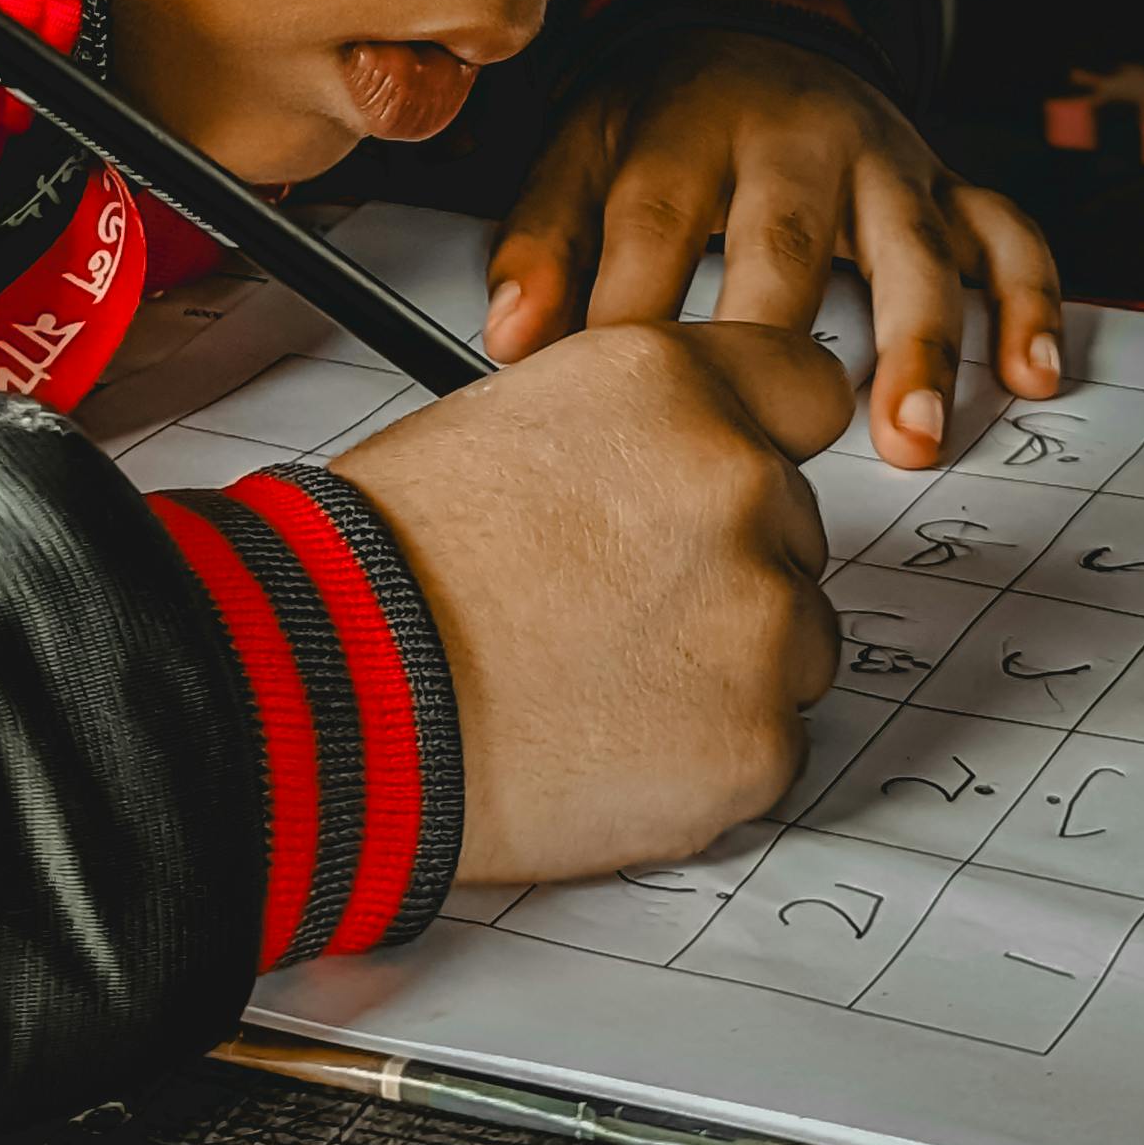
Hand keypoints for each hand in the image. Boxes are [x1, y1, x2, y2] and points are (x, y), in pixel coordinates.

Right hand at [341, 322, 841, 883]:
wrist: (339, 690)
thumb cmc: (388, 565)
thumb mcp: (511, 420)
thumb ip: (635, 431)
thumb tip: (685, 462)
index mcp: (670, 385)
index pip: (804, 389)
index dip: (763, 443)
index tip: (737, 484)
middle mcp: (734, 482)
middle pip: (793, 531)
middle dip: (725, 570)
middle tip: (615, 609)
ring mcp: (758, 618)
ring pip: (793, 645)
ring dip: (724, 668)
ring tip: (598, 682)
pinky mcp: (754, 741)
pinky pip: (769, 749)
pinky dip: (705, 758)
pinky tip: (607, 743)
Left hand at [486, 31, 1062, 468]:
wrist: (752, 22)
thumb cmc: (665, 112)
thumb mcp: (584, 144)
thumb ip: (545, 237)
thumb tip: (512, 336)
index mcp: (692, 125)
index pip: (657, 225)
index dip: (634, 315)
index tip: (617, 408)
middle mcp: (795, 139)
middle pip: (786, 238)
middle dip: (778, 335)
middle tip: (769, 433)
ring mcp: (882, 162)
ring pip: (914, 248)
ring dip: (920, 343)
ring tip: (912, 434)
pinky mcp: (943, 183)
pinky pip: (1005, 236)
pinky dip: (1030, 302)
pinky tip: (1031, 372)